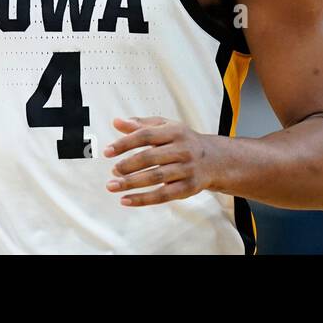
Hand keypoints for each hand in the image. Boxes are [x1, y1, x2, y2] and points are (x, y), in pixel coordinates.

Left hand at [103, 116, 222, 206]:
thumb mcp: (165, 127)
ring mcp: (187, 169)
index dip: (125, 144)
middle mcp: (182, 150)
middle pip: (150, 158)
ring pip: (156, 177)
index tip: (107, 152)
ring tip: (113, 186)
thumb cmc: (183, 141)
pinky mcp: (188, 188)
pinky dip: (143, 199)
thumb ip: (141, 125)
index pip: (145, 136)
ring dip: (131, 183)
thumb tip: (116, 122)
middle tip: (113, 172)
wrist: (215, 159)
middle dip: (128, 166)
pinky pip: (163, 195)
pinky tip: (126, 200)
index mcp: (175, 132)